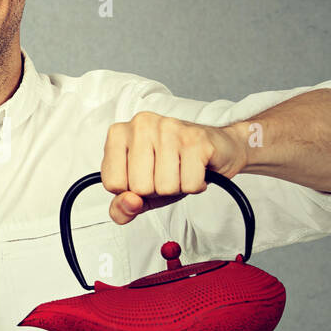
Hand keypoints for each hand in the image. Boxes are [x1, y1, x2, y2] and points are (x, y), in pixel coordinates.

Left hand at [102, 112, 246, 223]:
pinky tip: (195, 169)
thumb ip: (122, 206)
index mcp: (119, 133)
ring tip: (181, 171)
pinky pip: (189, 184)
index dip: (131, 191)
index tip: (145, 176)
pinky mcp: (196, 139)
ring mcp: (169, 128)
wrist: (217, 148)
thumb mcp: (140, 191)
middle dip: (156, 191)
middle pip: (139, 187)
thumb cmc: (173, 166)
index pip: (112, 183)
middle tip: (166, 173)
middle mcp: (141, 124)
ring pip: (164, 186)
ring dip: (177, 187)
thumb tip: (129, 203)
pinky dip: (195, 185)